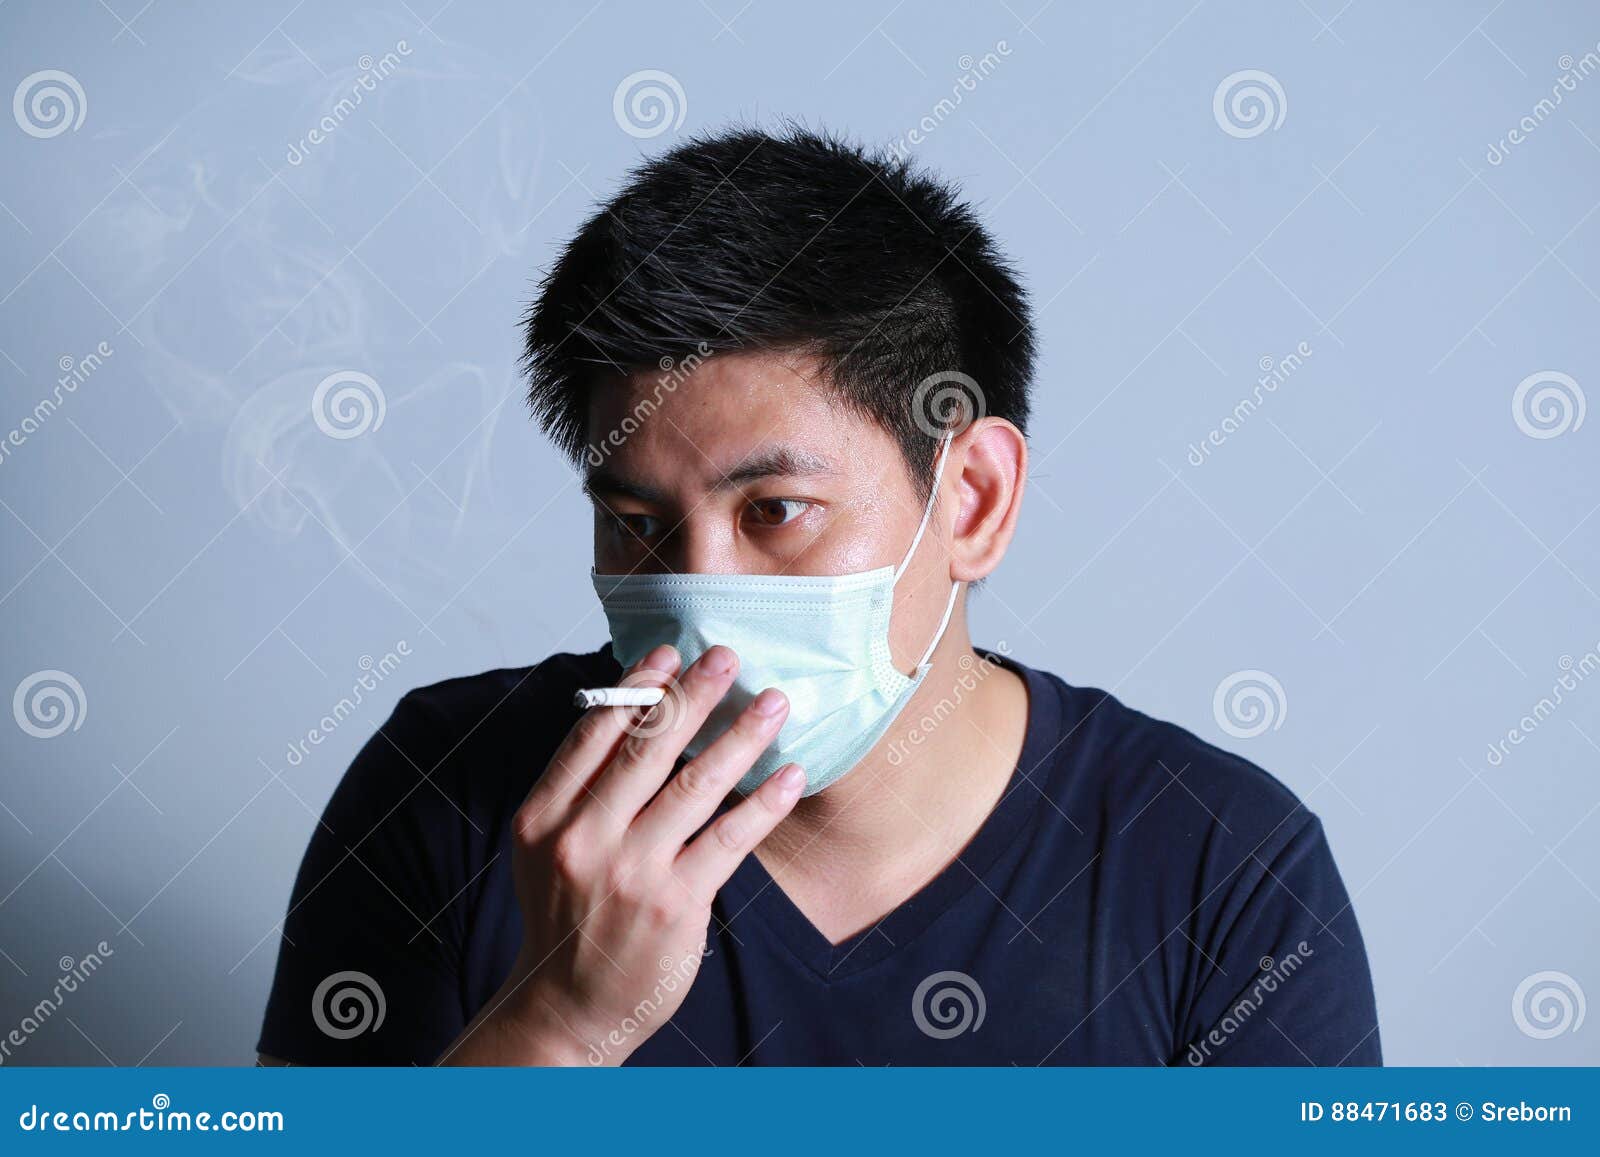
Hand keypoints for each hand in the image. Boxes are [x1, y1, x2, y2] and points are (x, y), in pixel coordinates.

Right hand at [439, 643, 801, 1065]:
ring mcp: (630, 872)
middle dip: (692, 694)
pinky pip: (729, 838)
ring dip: (740, 735)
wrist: (566, 1006)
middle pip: (647, 748)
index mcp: (543, 814)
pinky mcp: (674, 903)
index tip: (669, 653)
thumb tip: (631, 710)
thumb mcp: (546, 845)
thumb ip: (579, 786)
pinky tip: (789, 774)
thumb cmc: (566, 913)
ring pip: (695, 784)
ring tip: (774, 702)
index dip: (636, 687)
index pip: (593, 734)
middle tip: (727, 655)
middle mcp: (582, 838)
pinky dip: (764, 802)